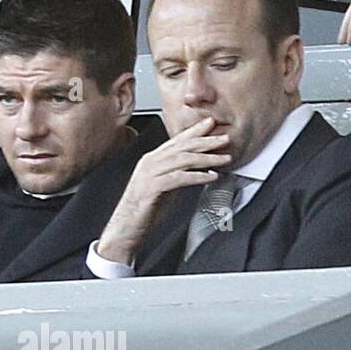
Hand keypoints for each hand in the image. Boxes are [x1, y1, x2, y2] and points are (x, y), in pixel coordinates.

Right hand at [96, 117, 231, 265]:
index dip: (194, 130)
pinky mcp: (152, 187)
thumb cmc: (144, 208)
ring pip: (182, 160)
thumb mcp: (164, 185)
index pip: (176, 140)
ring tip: (224, 159)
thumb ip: (176, 173)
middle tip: (225, 139)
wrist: (126, 226)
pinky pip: (179, 178)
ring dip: (206, 159)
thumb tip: (197, 168)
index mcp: (152, 160)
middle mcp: (150, 163)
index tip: (210, 123)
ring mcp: (150, 174)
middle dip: (206, 141)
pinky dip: (197, 176)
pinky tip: (210, 177)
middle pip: (182, 147)